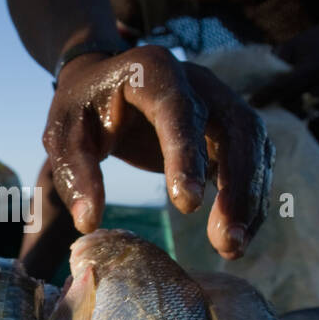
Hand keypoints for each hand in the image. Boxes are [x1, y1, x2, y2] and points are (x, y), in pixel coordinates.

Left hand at [43, 46, 273, 258]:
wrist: (104, 82)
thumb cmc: (82, 108)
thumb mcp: (64, 135)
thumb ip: (75, 173)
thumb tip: (89, 222)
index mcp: (153, 71)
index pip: (179, 110)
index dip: (188, 155)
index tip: (187, 206)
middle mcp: (197, 81)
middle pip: (234, 129)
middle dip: (235, 187)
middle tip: (225, 241)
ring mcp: (221, 99)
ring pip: (253, 145)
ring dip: (249, 198)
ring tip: (232, 247)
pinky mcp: (231, 124)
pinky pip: (255, 158)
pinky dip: (251, 197)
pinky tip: (238, 234)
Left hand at [249, 31, 318, 116]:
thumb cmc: (307, 44)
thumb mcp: (290, 46)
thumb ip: (276, 63)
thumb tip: (254, 82)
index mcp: (313, 66)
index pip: (285, 85)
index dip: (267, 95)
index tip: (252, 102)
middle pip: (292, 102)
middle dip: (274, 105)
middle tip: (258, 107)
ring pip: (301, 111)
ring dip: (287, 110)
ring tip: (274, 105)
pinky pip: (310, 112)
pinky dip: (299, 110)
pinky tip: (292, 102)